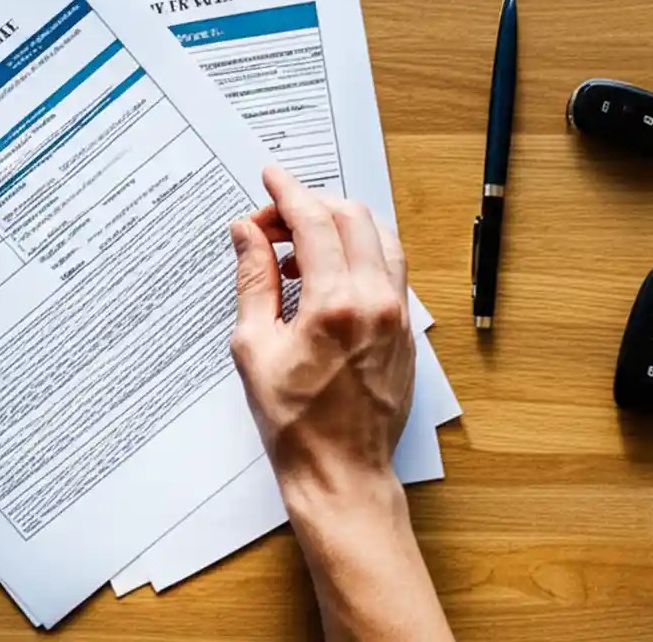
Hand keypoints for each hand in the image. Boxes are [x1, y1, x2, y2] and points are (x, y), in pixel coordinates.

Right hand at [228, 166, 413, 501]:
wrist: (341, 473)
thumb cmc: (294, 424)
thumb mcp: (255, 348)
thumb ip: (253, 281)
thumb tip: (246, 233)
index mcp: (335, 304)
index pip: (313, 222)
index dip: (287, 193)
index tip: (268, 178)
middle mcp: (377, 302)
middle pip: (352, 218)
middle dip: (310, 206)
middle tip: (273, 221)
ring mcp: (398, 316)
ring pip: (380, 238)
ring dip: (340, 226)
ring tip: (299, 245)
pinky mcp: (406, 331)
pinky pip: (390, 269)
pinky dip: (360, 254)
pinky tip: (327, 274)